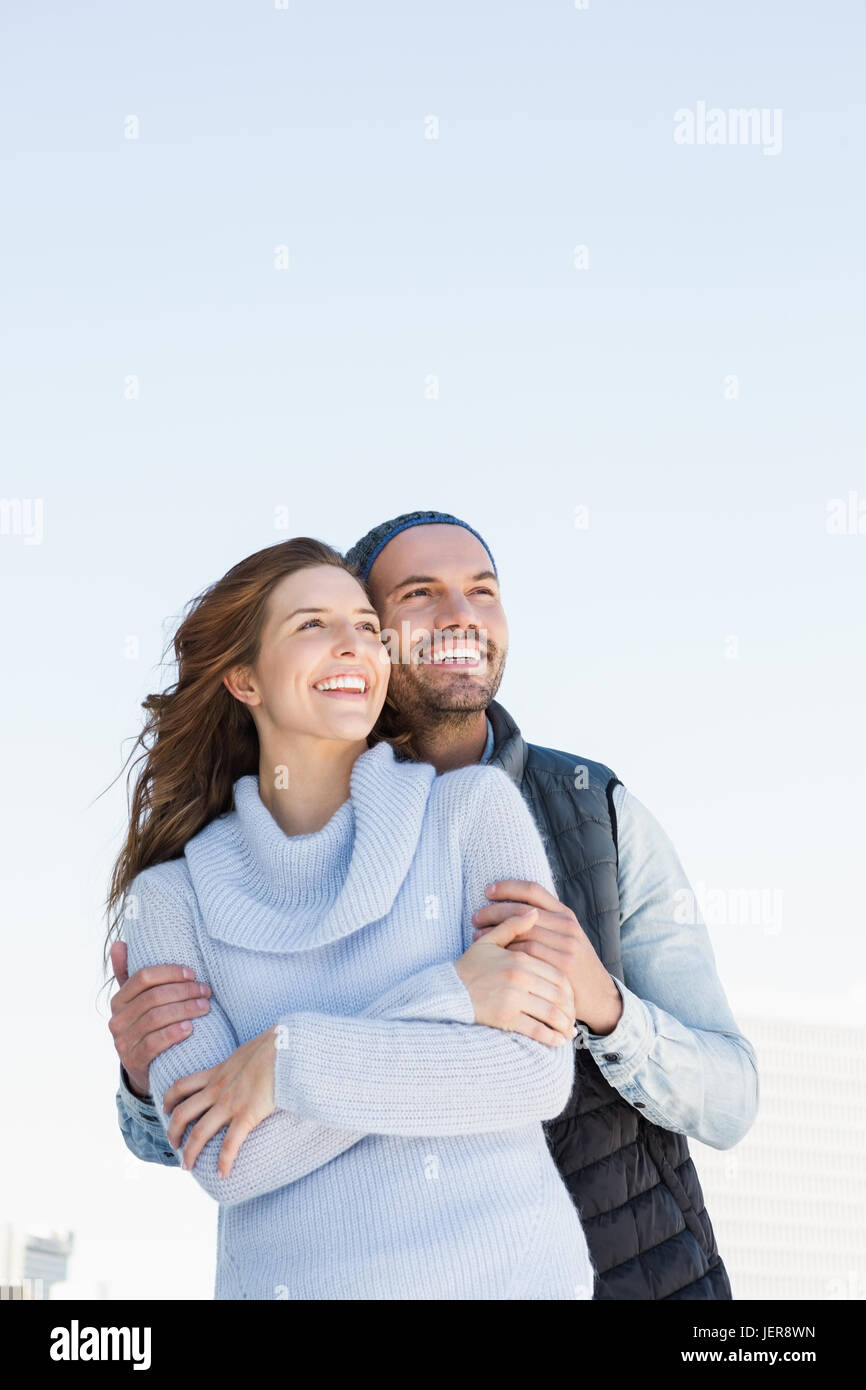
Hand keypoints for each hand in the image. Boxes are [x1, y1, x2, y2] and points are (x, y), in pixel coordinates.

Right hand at [109, 941, 211, 1097]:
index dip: (170, 973)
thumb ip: (129, 973)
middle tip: (206, 991)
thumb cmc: (147, 1026)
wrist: (144, 1067)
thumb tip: (118, 943)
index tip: (193, 973)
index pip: (143, 977)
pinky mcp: (133, 1061)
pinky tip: (190, 1028)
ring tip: (205, 1007)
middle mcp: (117, 1019)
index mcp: (119, 1000)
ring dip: (185, 1010)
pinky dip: (174, 1033)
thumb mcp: (138, 1001)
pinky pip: (154, 1043)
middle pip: (153, 997)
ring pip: (156, 1018)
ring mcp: (123, 1041)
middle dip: (184, 991)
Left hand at [162, 1028, 277, 1177]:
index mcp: (217, 1073)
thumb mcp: (246, 1051)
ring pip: (199, 1132)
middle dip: (173, 1132)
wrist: (284, 1048)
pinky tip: (222, 1174)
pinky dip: (223, 1161)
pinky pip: (230, 1144)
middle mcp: (217, 1090)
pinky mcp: (246, 1115)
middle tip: (173, 1145)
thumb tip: (247, 1063)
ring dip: (190, 1152)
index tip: (165, 1109)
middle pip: (183, 1113)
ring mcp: (230, 1104)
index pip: (182, 1086)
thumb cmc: (272, 1046)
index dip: (169, 1099)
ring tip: (188, 1166)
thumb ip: (239, 1063)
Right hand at [455, 908, 576, 1045]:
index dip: (569, 990)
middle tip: (574, 1018)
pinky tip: (557, 1041)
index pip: (557, 975)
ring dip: (564, 1025)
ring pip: (551, 1014)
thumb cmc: (469, 967)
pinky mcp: (505, 1018)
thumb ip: (513, 926)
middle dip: (570, 1010)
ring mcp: (513, 998)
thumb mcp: (490, 942)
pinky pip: (536, 1030)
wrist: (447, 990)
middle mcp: (519, 978)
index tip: (572, 999)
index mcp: (520, 959)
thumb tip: (534, 912)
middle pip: (558, 995)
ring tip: (568, 1031)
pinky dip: (551, 1037)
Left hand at [471, 881, 623, 1035]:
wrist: (599, 995)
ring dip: (496, 932)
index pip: (534, 890)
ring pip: (522, 931)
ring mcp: (566, 945)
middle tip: (475, 917)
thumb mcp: (566, 937)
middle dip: (494, 911)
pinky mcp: (561, 965)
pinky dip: (507, 951)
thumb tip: (512, 908)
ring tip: (477, 935)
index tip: (488, 890)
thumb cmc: (574, 965)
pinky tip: (494, 953)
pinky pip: (527, 953)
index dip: (509, 887)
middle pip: (523, 910)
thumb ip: (546, 922)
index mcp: (566, 914)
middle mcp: (567, 926)